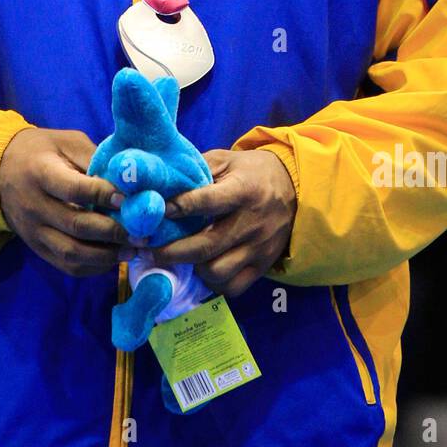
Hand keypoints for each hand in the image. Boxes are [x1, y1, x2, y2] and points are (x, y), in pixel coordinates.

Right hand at [0, 126, 131, 276]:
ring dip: (106, 256)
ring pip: (71, 253)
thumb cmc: (42, 151)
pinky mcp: (36, 248)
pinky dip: (92, 267)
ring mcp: (33, 232)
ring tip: (132, 250)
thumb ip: (94, 159)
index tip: (129, 200)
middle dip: (113, 232)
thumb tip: (128, 180)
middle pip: (76, 226)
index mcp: (41, 173)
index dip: (104, 196)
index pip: (74, 190)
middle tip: (142, 233)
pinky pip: (66, 265)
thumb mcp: (67, 142)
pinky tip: (113, 258)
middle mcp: (34, 206)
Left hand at [150, 147, 296, 297]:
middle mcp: (251, 222)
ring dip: (193, 268)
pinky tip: (204, 269)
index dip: (177, 208)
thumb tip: (162, 184)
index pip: (205, 202)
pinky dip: (214, 283)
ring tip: (183, 258)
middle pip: (205, 246)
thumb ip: (197, 170)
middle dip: (171, 251)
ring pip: (217, 272)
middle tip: (151, 249)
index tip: (154, 213)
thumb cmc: (251, 171)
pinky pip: (233, 287)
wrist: (295, 187)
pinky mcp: (263, 265)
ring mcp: (258, 247)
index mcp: (242, 190)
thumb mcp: (226, 159)